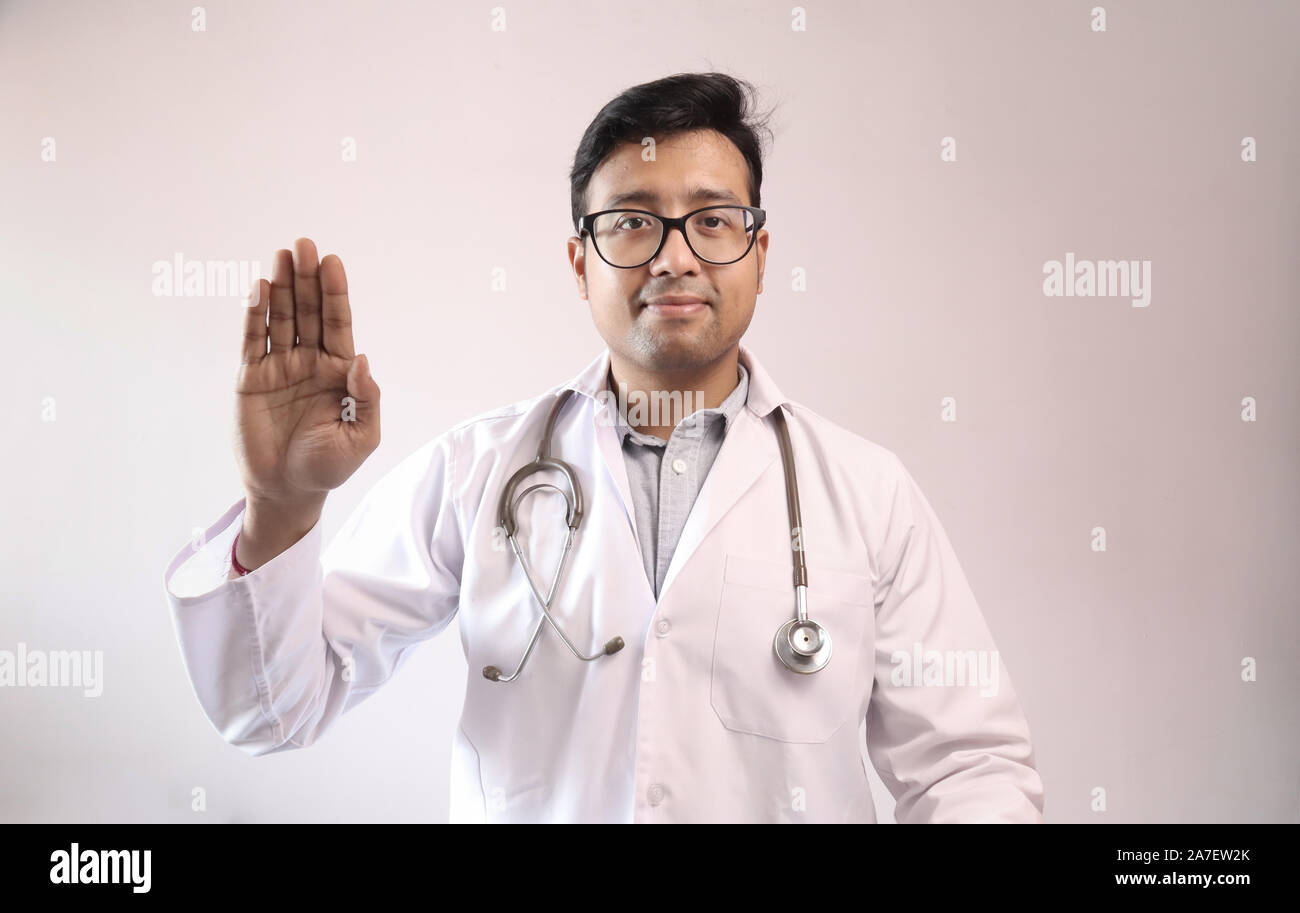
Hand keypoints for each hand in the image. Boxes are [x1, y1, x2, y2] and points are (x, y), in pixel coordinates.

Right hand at [233, 238, 379, 508]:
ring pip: (279, 318)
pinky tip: (259, 289)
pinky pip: (253, 340)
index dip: (335, 293)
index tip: (333, 262)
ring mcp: (279, 367)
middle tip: (304, 245)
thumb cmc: (328, 467)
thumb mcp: (362, 437)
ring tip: (282, 255)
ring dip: (280, 287)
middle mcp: (309, 361)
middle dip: (307, 279)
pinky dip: (254, 315)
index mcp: (339, 371)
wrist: (287, 491)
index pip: (338, 324)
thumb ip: (367, 398)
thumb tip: (363, 359)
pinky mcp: (251, 378)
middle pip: (308, 311)